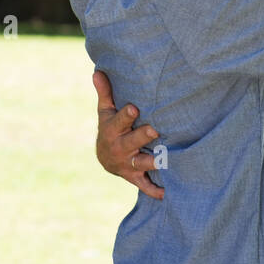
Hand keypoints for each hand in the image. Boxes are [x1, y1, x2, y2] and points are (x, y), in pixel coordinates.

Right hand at [94, 70, 163, 199]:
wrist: (104, 158)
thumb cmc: (110, 128)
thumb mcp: (105, 111)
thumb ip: (105, 93)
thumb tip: (98, 71)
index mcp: (112, 129)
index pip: (118, 120)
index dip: (125, 115)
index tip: (134, 108)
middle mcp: (119, 147)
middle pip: (131, 142)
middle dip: (142, 136)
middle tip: (154, 130)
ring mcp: (127, 163)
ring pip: (140, 163)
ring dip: (152, 162)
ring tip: (165, 160)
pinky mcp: (134, 176)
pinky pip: (144, 184)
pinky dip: (154, 190)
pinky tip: (166, 193)